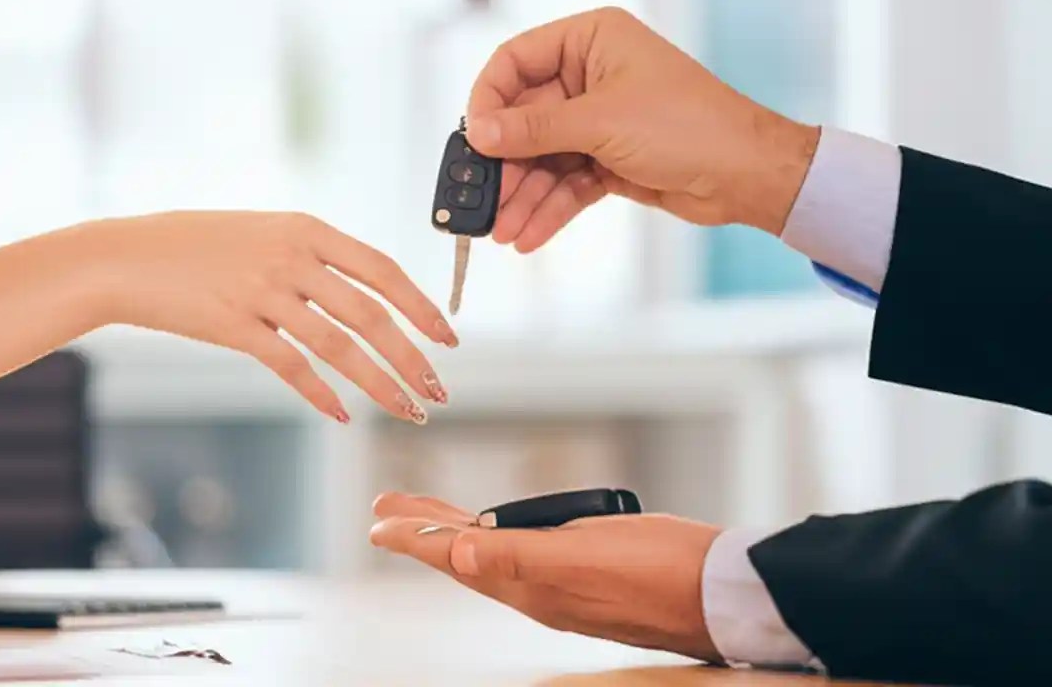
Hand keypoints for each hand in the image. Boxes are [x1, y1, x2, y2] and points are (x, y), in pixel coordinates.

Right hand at [91, 211, 455, 423]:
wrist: (125, 257)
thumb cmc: (195, 246)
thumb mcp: (262, 232)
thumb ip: (310, 254)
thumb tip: (361, 288)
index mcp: (306, 229)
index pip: (382, 270)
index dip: (420, 307)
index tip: (447, 338)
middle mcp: (291, 256)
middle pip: (370, 314)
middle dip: (411, 357)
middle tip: (437, 391)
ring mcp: (262, 291)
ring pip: (339, 346)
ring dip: (380, 383)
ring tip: (407, 410)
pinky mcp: (234, 325)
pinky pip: (291, 366)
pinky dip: (322, 393)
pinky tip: (342, 414)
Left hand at [369, 492, 722, 661]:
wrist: (724, 593)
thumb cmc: (662, 571)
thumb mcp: (584, 557)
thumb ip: (517, 557)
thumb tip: (456, 554)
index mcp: (530, 585)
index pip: (455, 556)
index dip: (415, 537)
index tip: (377, 521)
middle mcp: (540, 589)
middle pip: (466, 553)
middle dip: (425, 529)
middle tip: (386, 509)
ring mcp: (564, 586)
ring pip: (492, 552)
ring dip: (457, 529)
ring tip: (429, 514)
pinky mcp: (590, 577)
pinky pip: (524, 553)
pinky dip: (498, 536)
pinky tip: (502, 533)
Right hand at [465, 7, 820, 252]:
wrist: (746, 175)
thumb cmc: (691, 126)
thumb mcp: (601, 123)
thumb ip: (534, 129)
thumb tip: (480, 132)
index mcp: (591, 41)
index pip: (516, 61)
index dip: (489, 100)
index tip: (473, 139)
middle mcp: (591, 75)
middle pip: (524, 118)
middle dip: (505, 164)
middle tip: (481, 199)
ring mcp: (599, 120)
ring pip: (543, 158)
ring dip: (523, 196)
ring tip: (502, 230)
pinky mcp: (608, 159)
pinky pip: (565, 183)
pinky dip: (548, 209)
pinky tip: (529, 235)